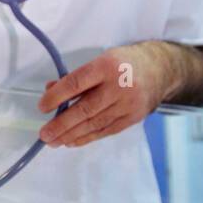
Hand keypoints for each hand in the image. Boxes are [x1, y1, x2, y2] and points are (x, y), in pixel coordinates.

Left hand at [37, 44, 172, 147]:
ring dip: (71, 135)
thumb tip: (50, 90)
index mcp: (107, 66)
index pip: (77, 83)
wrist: (160, 70)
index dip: (57, 96)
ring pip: (95, 124)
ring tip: (53, 141)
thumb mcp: (100, 60)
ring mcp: (128, 104)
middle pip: (85, 109)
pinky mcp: (133, 118)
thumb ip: (77, 77)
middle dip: (62, 124)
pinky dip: (87, 138)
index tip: (42, 107)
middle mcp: (119, 86)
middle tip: (44, 134)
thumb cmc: (123, 64)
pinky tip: (72, 141)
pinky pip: (106, 131)